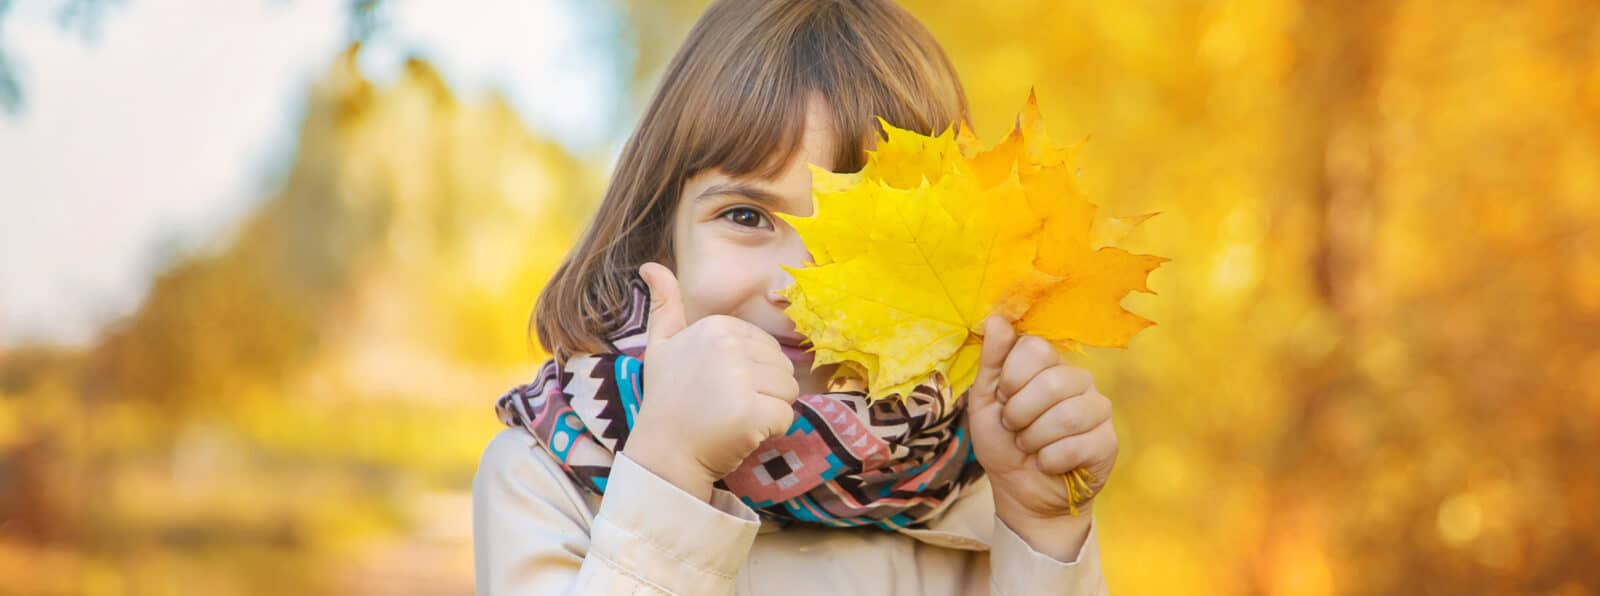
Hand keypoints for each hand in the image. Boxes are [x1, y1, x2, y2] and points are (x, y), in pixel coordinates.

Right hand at [620, 262, 800, 501]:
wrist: (663, 454)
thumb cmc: (667, 400)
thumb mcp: (661, 346)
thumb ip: (665, 306)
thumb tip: (650, 265)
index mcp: (715, 326)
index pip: (767, 348)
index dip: (751, 374)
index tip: (717, 388)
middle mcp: (727, 346)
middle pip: (782, 368)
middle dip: (763, 393)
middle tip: (725, 407)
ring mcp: (739, 378)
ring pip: (789, 392)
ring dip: (769, 412)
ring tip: (733, 419)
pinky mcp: (751, 411)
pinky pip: (787, 417)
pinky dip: (770, 432)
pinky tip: (740, 434)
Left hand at [965, 315, 1117, 557]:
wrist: (1021, 493)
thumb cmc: (1003, 443)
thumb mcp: (985, 401)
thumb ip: (991, 360)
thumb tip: (996, 319)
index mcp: (1047, 365)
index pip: (1036, 347)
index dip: (1011, 377)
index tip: (1003, 399)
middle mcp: (1077, 380)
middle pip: (1053, 381)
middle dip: (1020, 413)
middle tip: (1015, 429)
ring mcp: (1097, 409)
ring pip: (1067, 414)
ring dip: (1035, 439)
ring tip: (1030, 447)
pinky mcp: (1108, 441)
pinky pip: (1079, 444)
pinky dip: (1051, 460)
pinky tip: (1048, 463)